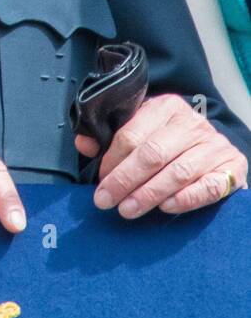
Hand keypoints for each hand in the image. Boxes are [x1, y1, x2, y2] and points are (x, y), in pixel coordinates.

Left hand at [77, 93, 247, 216]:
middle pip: (153, 154)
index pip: (132, 134)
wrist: (210, 145)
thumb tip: (84, 145)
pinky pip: (209, 187)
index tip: (100, 180)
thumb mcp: (137, 127)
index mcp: (165, 107)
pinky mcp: (232, 167)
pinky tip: (165, 207)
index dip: (112, 160)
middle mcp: (192, 123)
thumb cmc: (166, 138)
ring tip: (127, 210)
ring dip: (148, 194)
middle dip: (125, 180)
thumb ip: (107, 135)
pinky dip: (186, 199)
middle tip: (106, 200)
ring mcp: (215, 145)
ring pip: (178, 173)